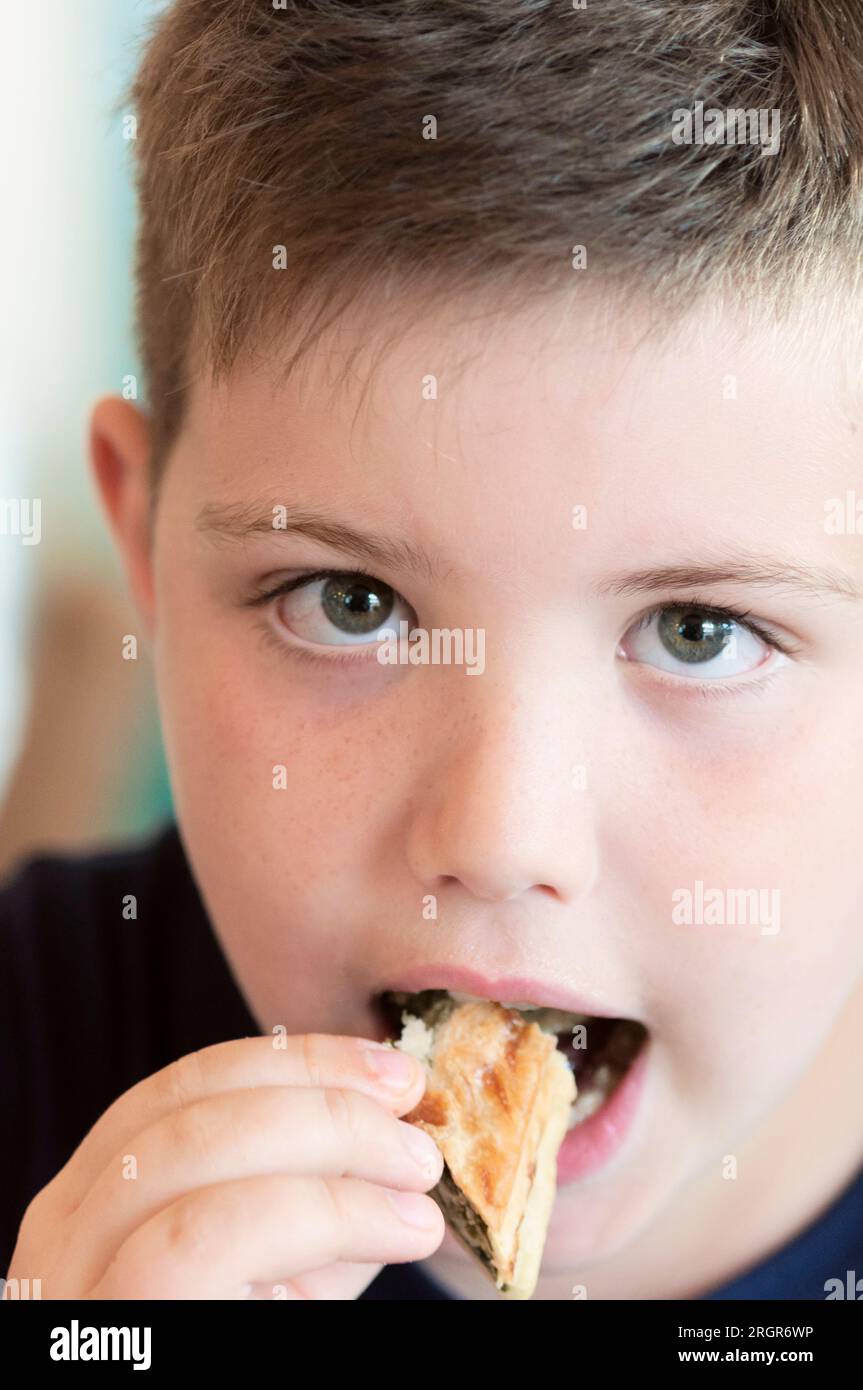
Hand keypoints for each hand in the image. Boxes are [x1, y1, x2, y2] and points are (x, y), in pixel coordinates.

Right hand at [4, 1034, 443, 1298]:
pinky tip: (396, 1230)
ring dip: (328, 1148)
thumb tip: (396, 1117)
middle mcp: (63, 1238)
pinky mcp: (122, 1333)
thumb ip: (313, 1197)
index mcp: (94, 1199)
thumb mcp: (275, 1272)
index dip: (293, 1062)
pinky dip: (320, 1213)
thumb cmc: (245, 1345)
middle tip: (416, 1125)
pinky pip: (203, 1242)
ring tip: (418, 1179)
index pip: (180, 1090)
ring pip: (188, 1163)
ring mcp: (76, 1293)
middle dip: (319, 1099)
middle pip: (184, 1116)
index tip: (391, 1068)